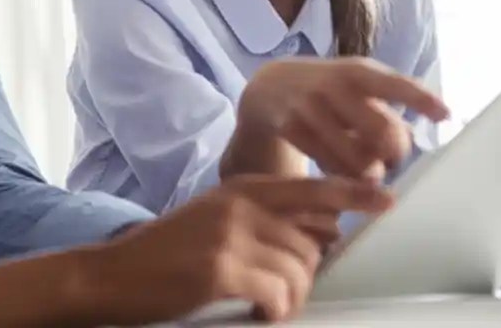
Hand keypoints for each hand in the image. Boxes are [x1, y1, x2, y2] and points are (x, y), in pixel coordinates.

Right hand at [83, 175, 393, 323]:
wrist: (113, 274)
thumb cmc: (167, 253)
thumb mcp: (216, 218)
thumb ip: (264, 218)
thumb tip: (323, 231)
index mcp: (242, 188)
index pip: (312, 186)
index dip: (354, 193)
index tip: (386, 199)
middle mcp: (241, 204)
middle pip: (312, 240)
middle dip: (307, 273)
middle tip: (282, 292)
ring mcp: (232, 235)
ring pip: (299, 270)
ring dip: (290, 297)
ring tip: (266, 306)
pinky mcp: (223, 269)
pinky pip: (278, 293)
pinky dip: (276, 311)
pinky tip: (258, 314)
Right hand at [231, 57, 448, 179]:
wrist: (269, 87)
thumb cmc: (328, 88)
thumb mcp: (355, 82)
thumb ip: (384, 105)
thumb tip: (412, 140)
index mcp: (357, 71)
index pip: (395, 84)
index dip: (421, 100)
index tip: (445, 115)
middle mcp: (334, 86)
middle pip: (381, 130)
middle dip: (396, 153)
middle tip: (396, 160)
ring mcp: (310, 108)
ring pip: (356, 157)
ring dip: (372, 172)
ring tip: (373, 171)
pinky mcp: (293, 130)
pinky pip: (330, 165)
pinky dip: (345, 175)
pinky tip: (347, 173)